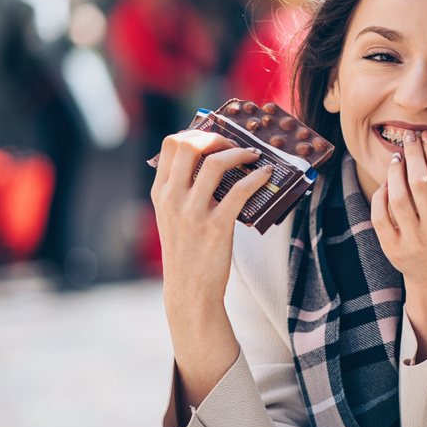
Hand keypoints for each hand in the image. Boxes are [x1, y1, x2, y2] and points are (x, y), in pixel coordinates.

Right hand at [151, 129, 272, 406]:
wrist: (189, 293)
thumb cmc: (187, 253)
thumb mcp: (173, 218)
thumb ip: (183, 191)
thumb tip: (211, 162)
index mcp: (160, 193)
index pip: (171, 145)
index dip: (197, 133)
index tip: (216, 138)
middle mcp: (172, 198)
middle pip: (189, 144)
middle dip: (217, 137)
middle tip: (235, 146)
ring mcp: (192, 213)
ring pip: (214, 163)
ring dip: (240, 154)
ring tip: (254, 157)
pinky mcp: (215, 227)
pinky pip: (239, 191)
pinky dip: (256, 178)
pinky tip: (266, 176)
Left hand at [369, 130, 426, 359]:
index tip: (426, 137)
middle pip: (419, 181)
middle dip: (413, 154)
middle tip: (409, 138)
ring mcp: (413, 241)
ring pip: (398, 197)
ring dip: (394, 172)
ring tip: (397, 159)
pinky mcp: (393, 249)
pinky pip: (380, 216)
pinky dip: (380, 196)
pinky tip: (387, 185)